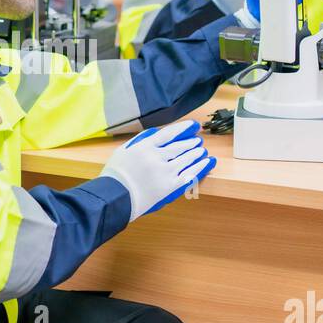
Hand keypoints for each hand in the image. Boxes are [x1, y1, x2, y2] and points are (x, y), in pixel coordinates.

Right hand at [101, 119, 215, 220]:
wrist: (114, 198)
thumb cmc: (115, 176)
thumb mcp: (123, 151)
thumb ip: (140, 140)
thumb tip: (156, 133)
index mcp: (145, 147)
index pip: (168, 133)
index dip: (182, 128)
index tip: (192, 125)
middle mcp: (157, 157)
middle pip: (179, 146)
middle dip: (190, 142)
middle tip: (198, 140)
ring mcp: (165, 172)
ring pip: (186, 158)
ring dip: (196, 153)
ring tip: (202, 149)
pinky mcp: (170, 186)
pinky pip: (190, 174)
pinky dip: (200, 167)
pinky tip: (207, 162)